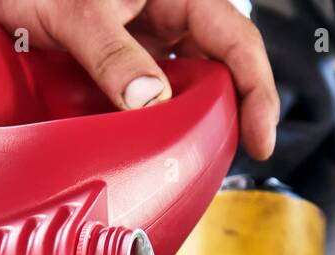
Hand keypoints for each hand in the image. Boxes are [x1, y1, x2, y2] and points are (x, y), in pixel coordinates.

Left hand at [0, 0, 279, 159]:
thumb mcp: (75, 11)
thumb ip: (113, 56)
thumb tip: (151, 103)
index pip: (238, 43)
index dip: (258, 93)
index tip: (259, 140)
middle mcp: (162, 16)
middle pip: (215, 71)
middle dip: (223, 115)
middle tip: (220, 159)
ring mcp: (136, 42)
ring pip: (177, 90)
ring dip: (180, 124)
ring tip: (183, 159)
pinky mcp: (108, 65)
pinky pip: (137, 100)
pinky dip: (140, 126)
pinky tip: (137, 147)